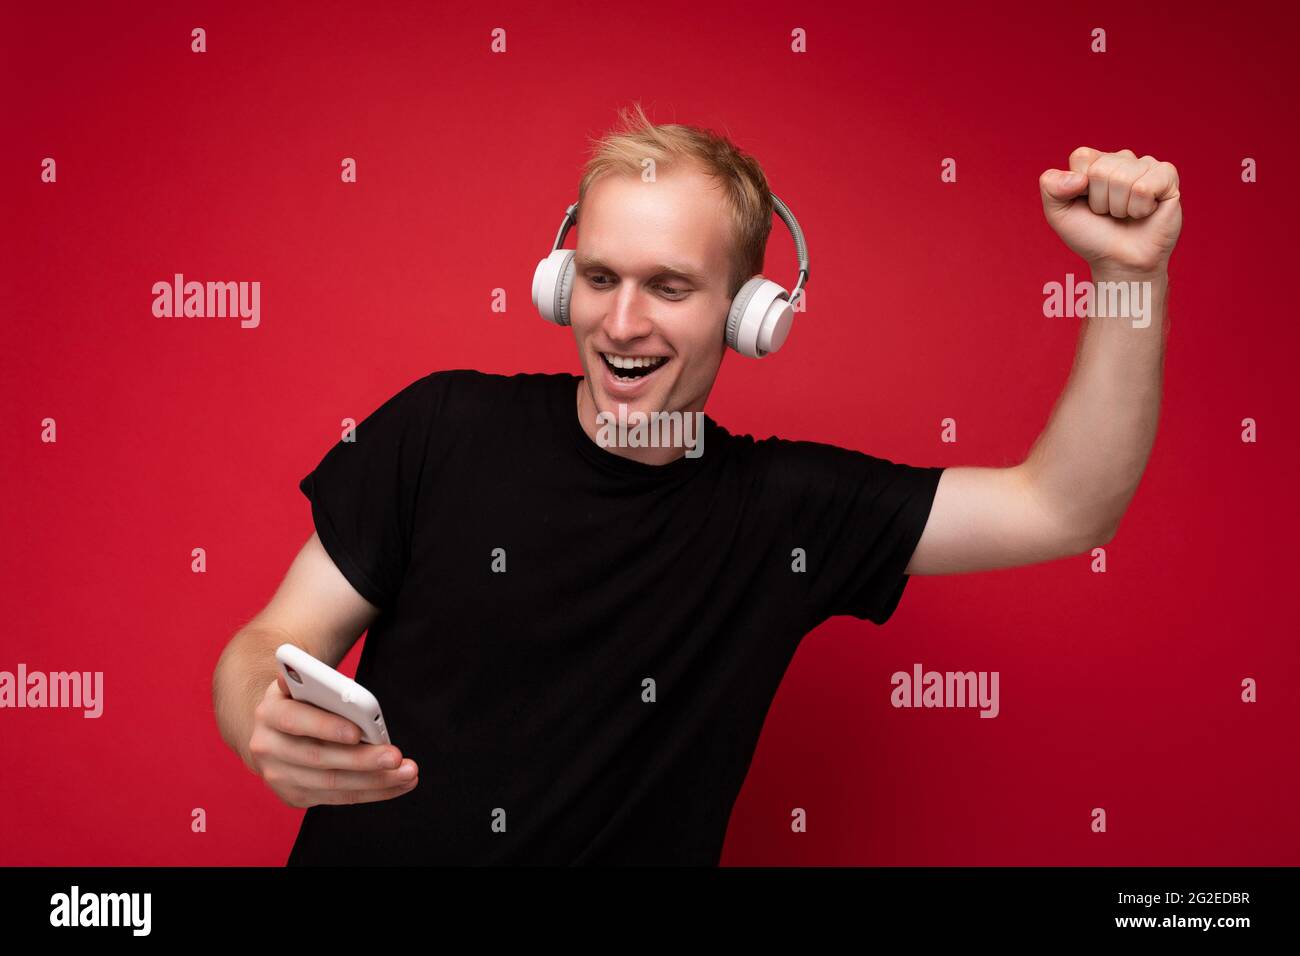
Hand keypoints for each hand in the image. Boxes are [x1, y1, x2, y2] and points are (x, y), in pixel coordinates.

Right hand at [247, 675, 418, 807]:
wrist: (275, 730)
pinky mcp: (295, 796)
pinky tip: (397, 785)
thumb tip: (332, 683)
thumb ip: (317, 682)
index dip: (326, 726)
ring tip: (407, 773)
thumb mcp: (303, 684)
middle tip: (396, 757)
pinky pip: (338, 798)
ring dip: (375, 781)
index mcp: (269, 713)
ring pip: (332, 783)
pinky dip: (372, 792)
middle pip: (319, 758)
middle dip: (362, 760)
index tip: (358, 732)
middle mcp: (268, 748)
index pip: (295, 720)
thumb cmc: (300, 701)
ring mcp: (279, 776)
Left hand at [1040, 147, 1181, 276]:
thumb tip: (1079, 177)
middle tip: (1109, 213)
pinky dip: (1139, 208)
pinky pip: (1144, 187)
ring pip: (1122, 179)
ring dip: (1119, 207)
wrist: (1119, 262)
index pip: (1082, 156)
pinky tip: (1144, 212)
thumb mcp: (1058, 213)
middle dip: (1100, 201)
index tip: (1086, 203)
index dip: (1079, 186)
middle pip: (1101, 170)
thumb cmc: (1091, 237)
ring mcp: (1146, 165)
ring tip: (1125, 214)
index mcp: (1096, 162)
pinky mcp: (1167, 177)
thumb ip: (1050, 186)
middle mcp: (1122, 159)